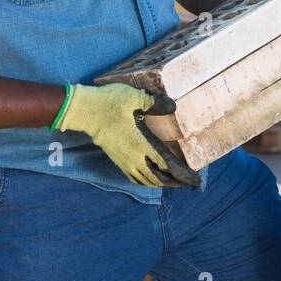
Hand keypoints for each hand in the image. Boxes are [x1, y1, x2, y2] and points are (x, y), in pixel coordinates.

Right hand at [54, 83, 200, 186]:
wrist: (84, 110)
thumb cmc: (110, 103)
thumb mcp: (136, 98)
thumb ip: (156, 103)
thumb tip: (173, 105)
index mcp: (142, 145)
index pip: (168, 166)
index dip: (183, 175)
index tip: (196, 180)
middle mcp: (134, 158)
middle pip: (158, 179)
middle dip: (175, 183)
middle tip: (187, 182)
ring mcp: (124, 160)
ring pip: (145, 180)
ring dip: (160, 183)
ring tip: (171, 181)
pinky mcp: (116, 158)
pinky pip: (133, 176)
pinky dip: (144, 180)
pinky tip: (148, 176)